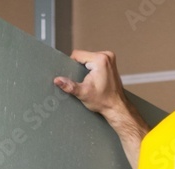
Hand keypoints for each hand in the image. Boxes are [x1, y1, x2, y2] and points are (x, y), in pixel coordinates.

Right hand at [54, 50, 147, 168]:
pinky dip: (91, 69)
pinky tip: (94, 80)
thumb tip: (57, 80)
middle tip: (84, 81)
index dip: (72, 65)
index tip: (75, 77)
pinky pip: (95, 62)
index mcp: (100, 59)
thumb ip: (69, 86)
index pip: (77, 54)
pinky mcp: (111, 63)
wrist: (117, 107)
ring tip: (89, 81)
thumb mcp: (83, 93)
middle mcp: (107, 56)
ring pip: (89, 59)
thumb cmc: (104, 101)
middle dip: (80, 68)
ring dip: (85, 69)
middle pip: (83, 56)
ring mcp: (110, 59)